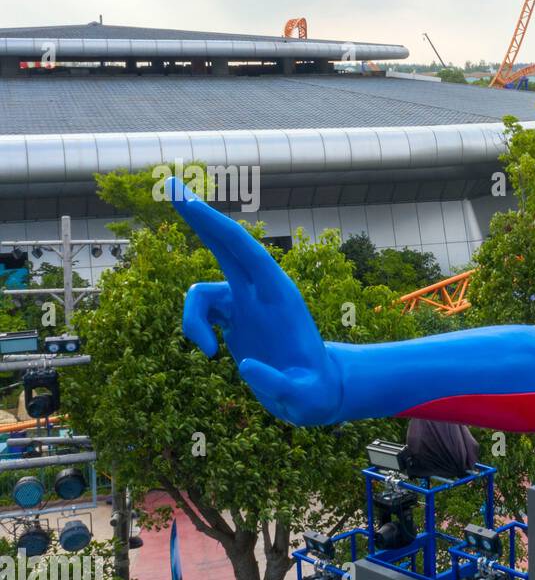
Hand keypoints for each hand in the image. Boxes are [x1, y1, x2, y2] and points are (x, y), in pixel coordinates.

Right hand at [168, 178, 343, 424]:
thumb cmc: (314, 392)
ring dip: (191, 319)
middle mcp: (261, 292)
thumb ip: (280, 386)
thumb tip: (248, 367)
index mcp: (279, 297)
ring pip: (201, 291)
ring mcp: (247, 303)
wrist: (318, 392)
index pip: (244, 251)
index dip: (217, 226)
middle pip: (225, 245)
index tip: (189, 200)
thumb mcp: (305, 397)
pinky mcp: (236, 318)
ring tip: (209, 352)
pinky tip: (212, 353)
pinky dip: (195, 329)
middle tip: (171, 182)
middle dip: (199, 216)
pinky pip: (201, 311)